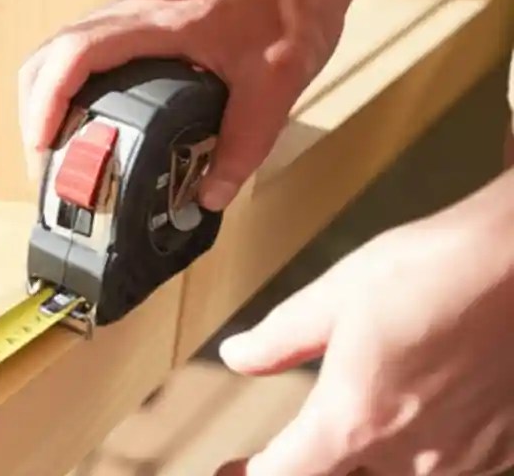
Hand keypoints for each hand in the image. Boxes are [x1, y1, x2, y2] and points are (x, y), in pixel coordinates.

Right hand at [17, 0, 360, 209]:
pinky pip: (84, 45)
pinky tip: (89, 116)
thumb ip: (245, 143)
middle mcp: (131, 7)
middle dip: (35, 110)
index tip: (40, 144)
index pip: (75, 52)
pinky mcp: (140, 11)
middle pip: (49, 53)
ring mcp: (131, 6)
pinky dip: (69, 83)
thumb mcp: (278, 82)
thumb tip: (210, 196)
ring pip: (60, 48)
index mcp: (157, 20)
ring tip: (59, 148)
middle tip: (47, 164)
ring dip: (47, 96)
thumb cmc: (294, 4)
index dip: (47, 100)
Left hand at [216, 170, 513, 474]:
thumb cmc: (440, 271)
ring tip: (364, 424)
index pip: (286, 475)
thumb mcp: (335, 295)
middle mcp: (411, 455)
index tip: (243, 466)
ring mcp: (463, 457)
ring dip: (372, 458)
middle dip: (320, 462)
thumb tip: (240, 355)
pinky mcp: (503, 448)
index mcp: (355, 421)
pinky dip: (425, 450)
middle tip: (300, 443)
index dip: (258, 470)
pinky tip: (421, 418)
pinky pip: (450, 465)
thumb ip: (279, 338)